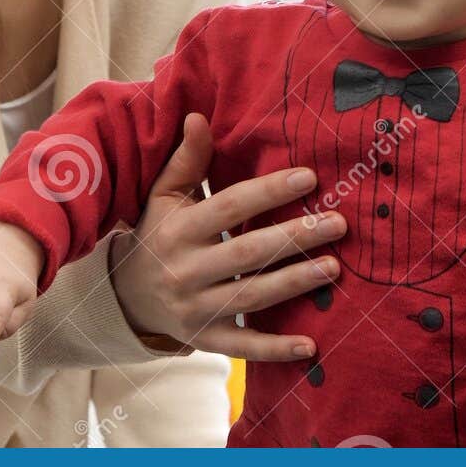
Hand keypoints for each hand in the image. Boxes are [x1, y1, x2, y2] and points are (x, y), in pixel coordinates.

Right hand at [108, 113, 344, 360]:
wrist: (127, 296)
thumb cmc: (158, 234)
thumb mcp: (164, 196)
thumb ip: (187, 160)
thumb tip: (198, 116)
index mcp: (178, 230)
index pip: (229, 207)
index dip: (269, 192)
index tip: (309, 178)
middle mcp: (185, 270)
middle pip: (247, 253)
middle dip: (295, 238)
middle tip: (338, 223)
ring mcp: (194, 308)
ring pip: (250, 297)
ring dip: (294, 284)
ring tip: (334, 267)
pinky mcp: (206, 338)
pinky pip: (243, 346)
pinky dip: (275, 350)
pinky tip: (310, 346)